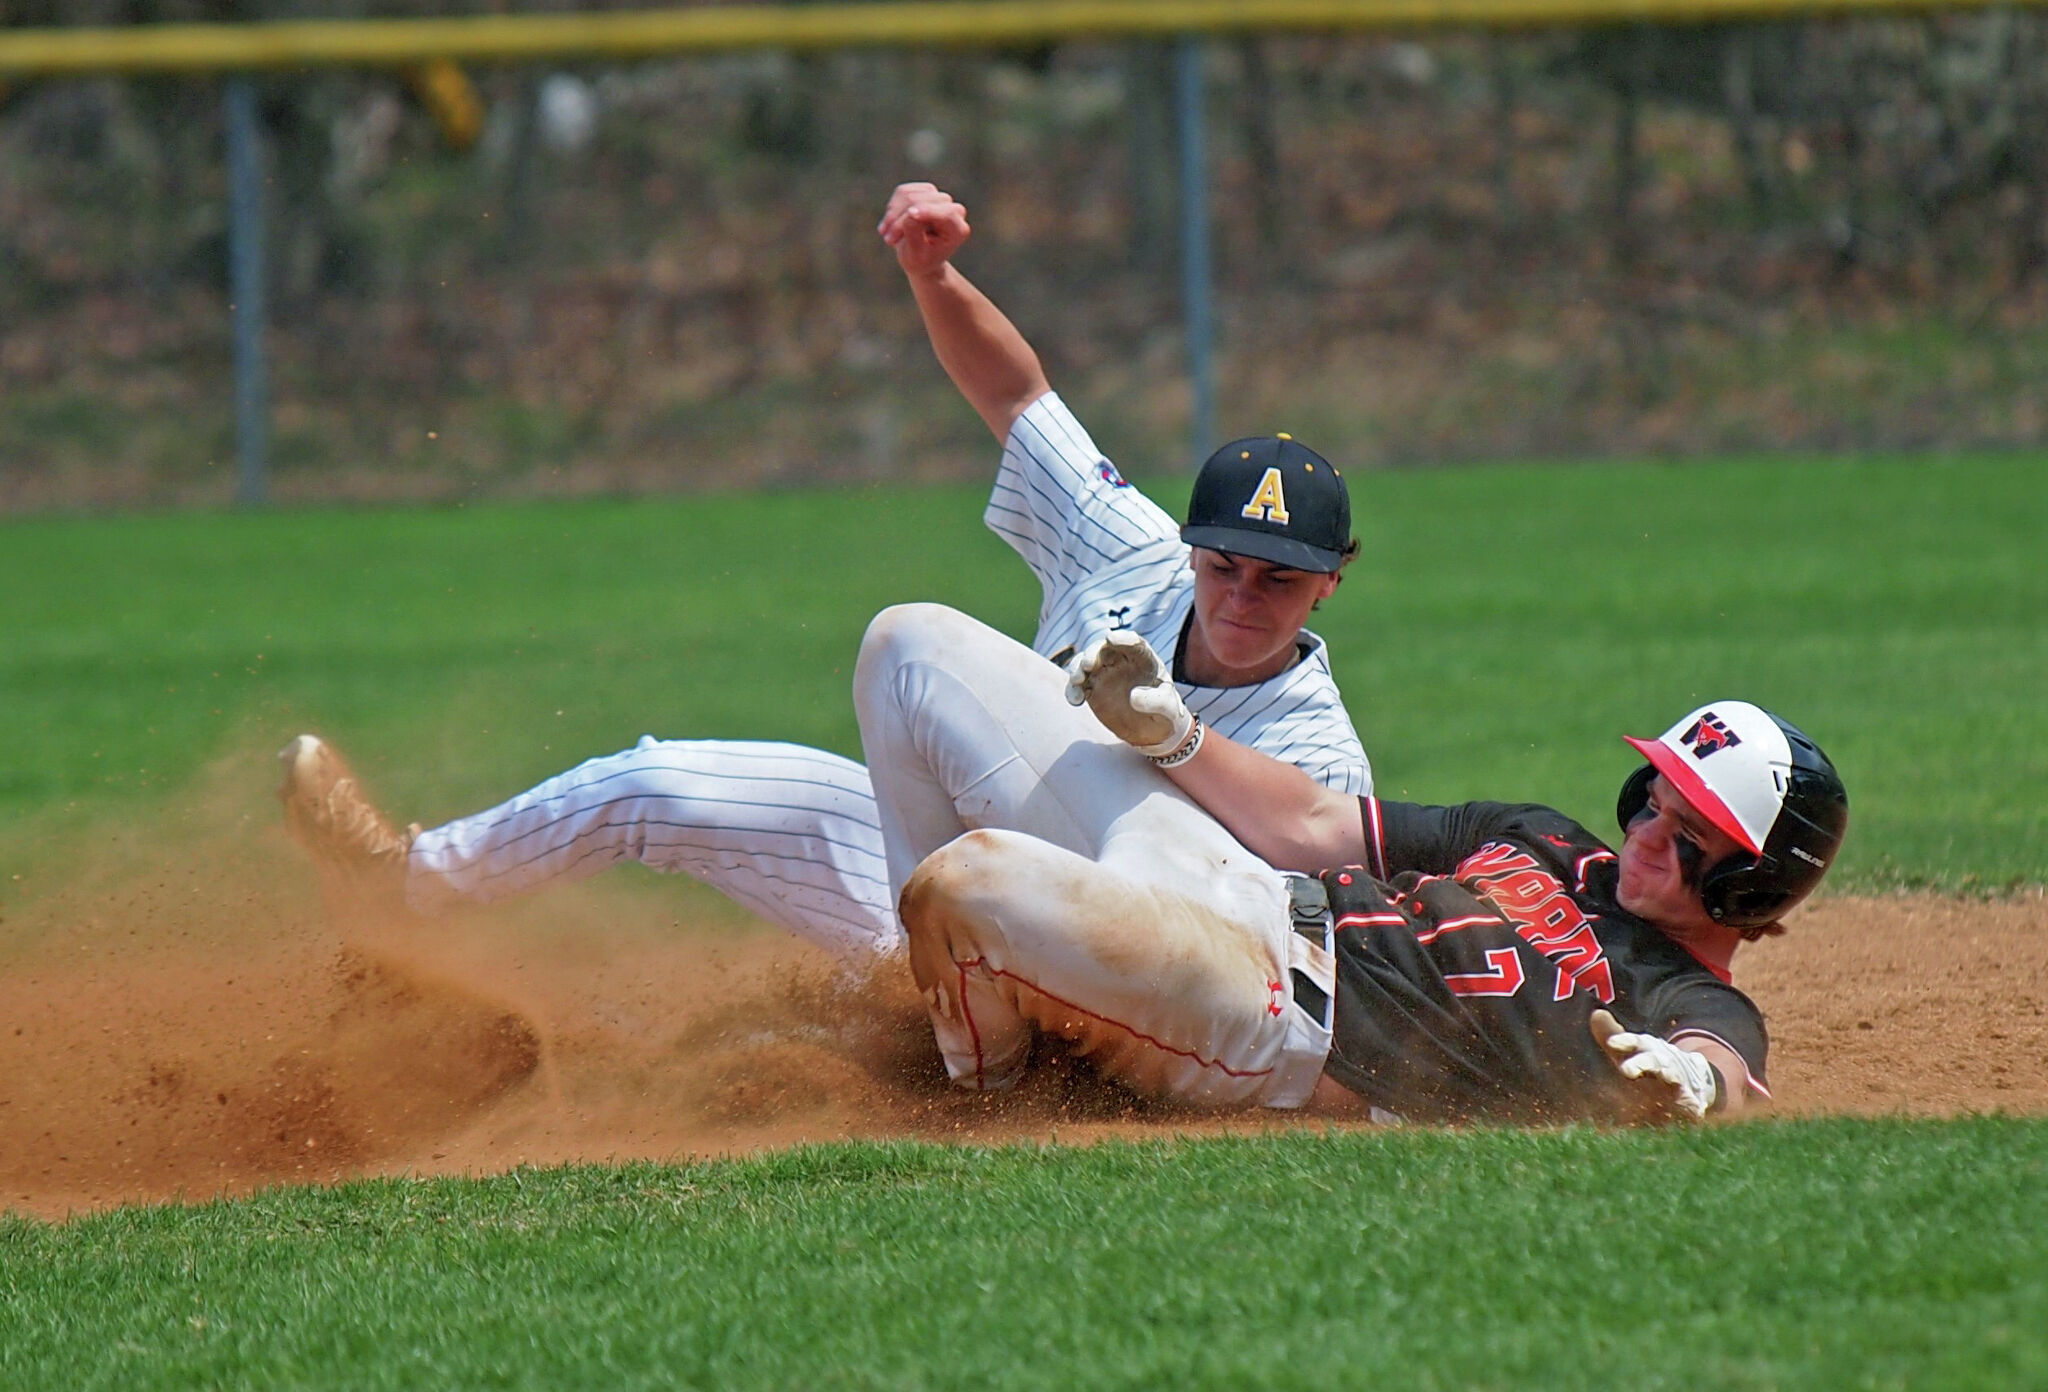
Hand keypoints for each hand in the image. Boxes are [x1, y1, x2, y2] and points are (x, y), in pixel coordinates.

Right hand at [878, 182, 969, 278]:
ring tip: (887, 235)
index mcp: (958, 230)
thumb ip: (915, 233)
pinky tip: (890, 223)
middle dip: (902, 220)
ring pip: (911, 195)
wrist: (919, 259)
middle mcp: (953, 210)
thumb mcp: (916, 255)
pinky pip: (903, 191)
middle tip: (888, 241)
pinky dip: (892, 208)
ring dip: (893, 215)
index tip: (911, 215)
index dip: (928, 211)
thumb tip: (911, 211)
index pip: (946, 213)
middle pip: (925, 202)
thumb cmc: (920, 261)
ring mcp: (939, 198)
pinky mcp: (924, 191)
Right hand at [1065, 630, 1192, 756]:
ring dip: (1077, 668)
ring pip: (1085, 662)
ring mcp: (1105, 674)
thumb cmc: (1166, 714)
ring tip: (1078, 681)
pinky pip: (1078, 685)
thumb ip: (1155, 701)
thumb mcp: (1168, 709)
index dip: (1122, 638)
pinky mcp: (1092, 689)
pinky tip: (1076, 701)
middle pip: (1104, 649)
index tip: (1110, 638)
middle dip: (1093, 653)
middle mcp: (1122, 662)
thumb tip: (1133, 696)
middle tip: (1088, 665)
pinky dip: (1072, 689)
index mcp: (1144, 660)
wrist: (1153, 731)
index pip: (1134, 643)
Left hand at [1590, 1009, 1719, 1120]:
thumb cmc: (1650, 1064)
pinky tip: (1695, 1108)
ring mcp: (1679, 1080)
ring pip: (1672, 1076)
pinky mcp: (1692, 1101)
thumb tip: (1596, 1014)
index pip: (1637, 1042)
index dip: (1626, 1041)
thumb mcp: (1629, 1051)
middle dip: (1641, 1063)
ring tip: (1656, 1087)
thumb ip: (1610, 1035)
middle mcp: (1664, 1061)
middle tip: (1626, 1070)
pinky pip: (1692, 1103)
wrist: (1694, 1081)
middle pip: (1653, 1059)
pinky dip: (1692, 1105)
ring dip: (1666, 1077)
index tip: (1612, 1043)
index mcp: (1648, 1049)